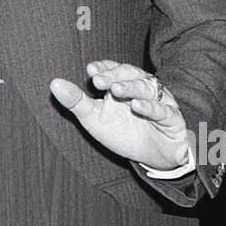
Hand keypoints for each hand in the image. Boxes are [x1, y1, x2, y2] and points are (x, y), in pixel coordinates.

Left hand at [50, 60, 191, 171]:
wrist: (152, 157)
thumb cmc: (122, 133)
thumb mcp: (94, 118)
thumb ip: (76, 101)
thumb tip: (54, 83)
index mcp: (122, 84)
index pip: (114, 69)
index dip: (104, 68)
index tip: (91, 70)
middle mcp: (142, 88)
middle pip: (131, 74)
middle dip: (115, 75)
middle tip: (99, 80)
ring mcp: (158, 101)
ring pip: (147, 87)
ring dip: (131, 87)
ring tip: (116, 90)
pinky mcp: (171, 118)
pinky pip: (163, 109)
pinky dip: (151, 106)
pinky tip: (137, 105)